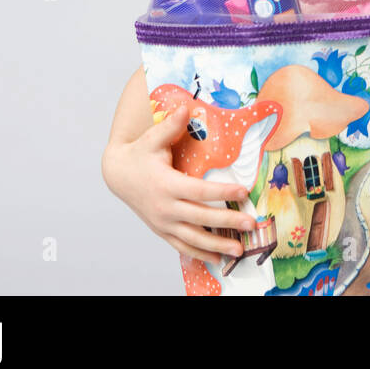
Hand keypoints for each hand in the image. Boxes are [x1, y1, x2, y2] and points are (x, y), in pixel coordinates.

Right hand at [102, 103, 257, 263]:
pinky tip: (219, 260)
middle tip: (251, 225)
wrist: (118, 175)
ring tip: (239, 250)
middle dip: (227, 223)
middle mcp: (165, 207)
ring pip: (192, 239)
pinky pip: (182, 246)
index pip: (199, 191)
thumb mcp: (153, 138)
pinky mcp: (162, 230)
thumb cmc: (140, 154)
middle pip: (200, 218)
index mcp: (166, 185)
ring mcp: (163, 222)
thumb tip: (186, 108)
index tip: (243, 192)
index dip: (222, 193)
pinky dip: (200, 254)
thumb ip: (171, 126)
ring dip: (217, 246)